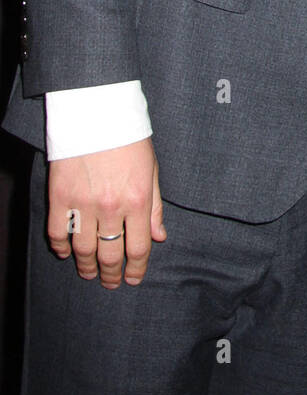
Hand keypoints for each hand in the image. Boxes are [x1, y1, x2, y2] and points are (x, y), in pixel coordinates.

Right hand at [47, 138, 165, 288]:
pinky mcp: (59, 196)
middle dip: (112, 274)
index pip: (138, 248)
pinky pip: (58, 232)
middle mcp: (111, 206)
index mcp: (137, 200)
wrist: (98, 112)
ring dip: (87, 267)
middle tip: (112, 282)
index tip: (133, 279)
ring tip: (90, 274)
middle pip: (110, 254)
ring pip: (84, 249)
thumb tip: (159, 237)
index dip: (136, 269)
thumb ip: (155, 207)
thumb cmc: (129, 139)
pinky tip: (67, 254)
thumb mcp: (151, 170)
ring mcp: (83, 203)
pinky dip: (62, 248)